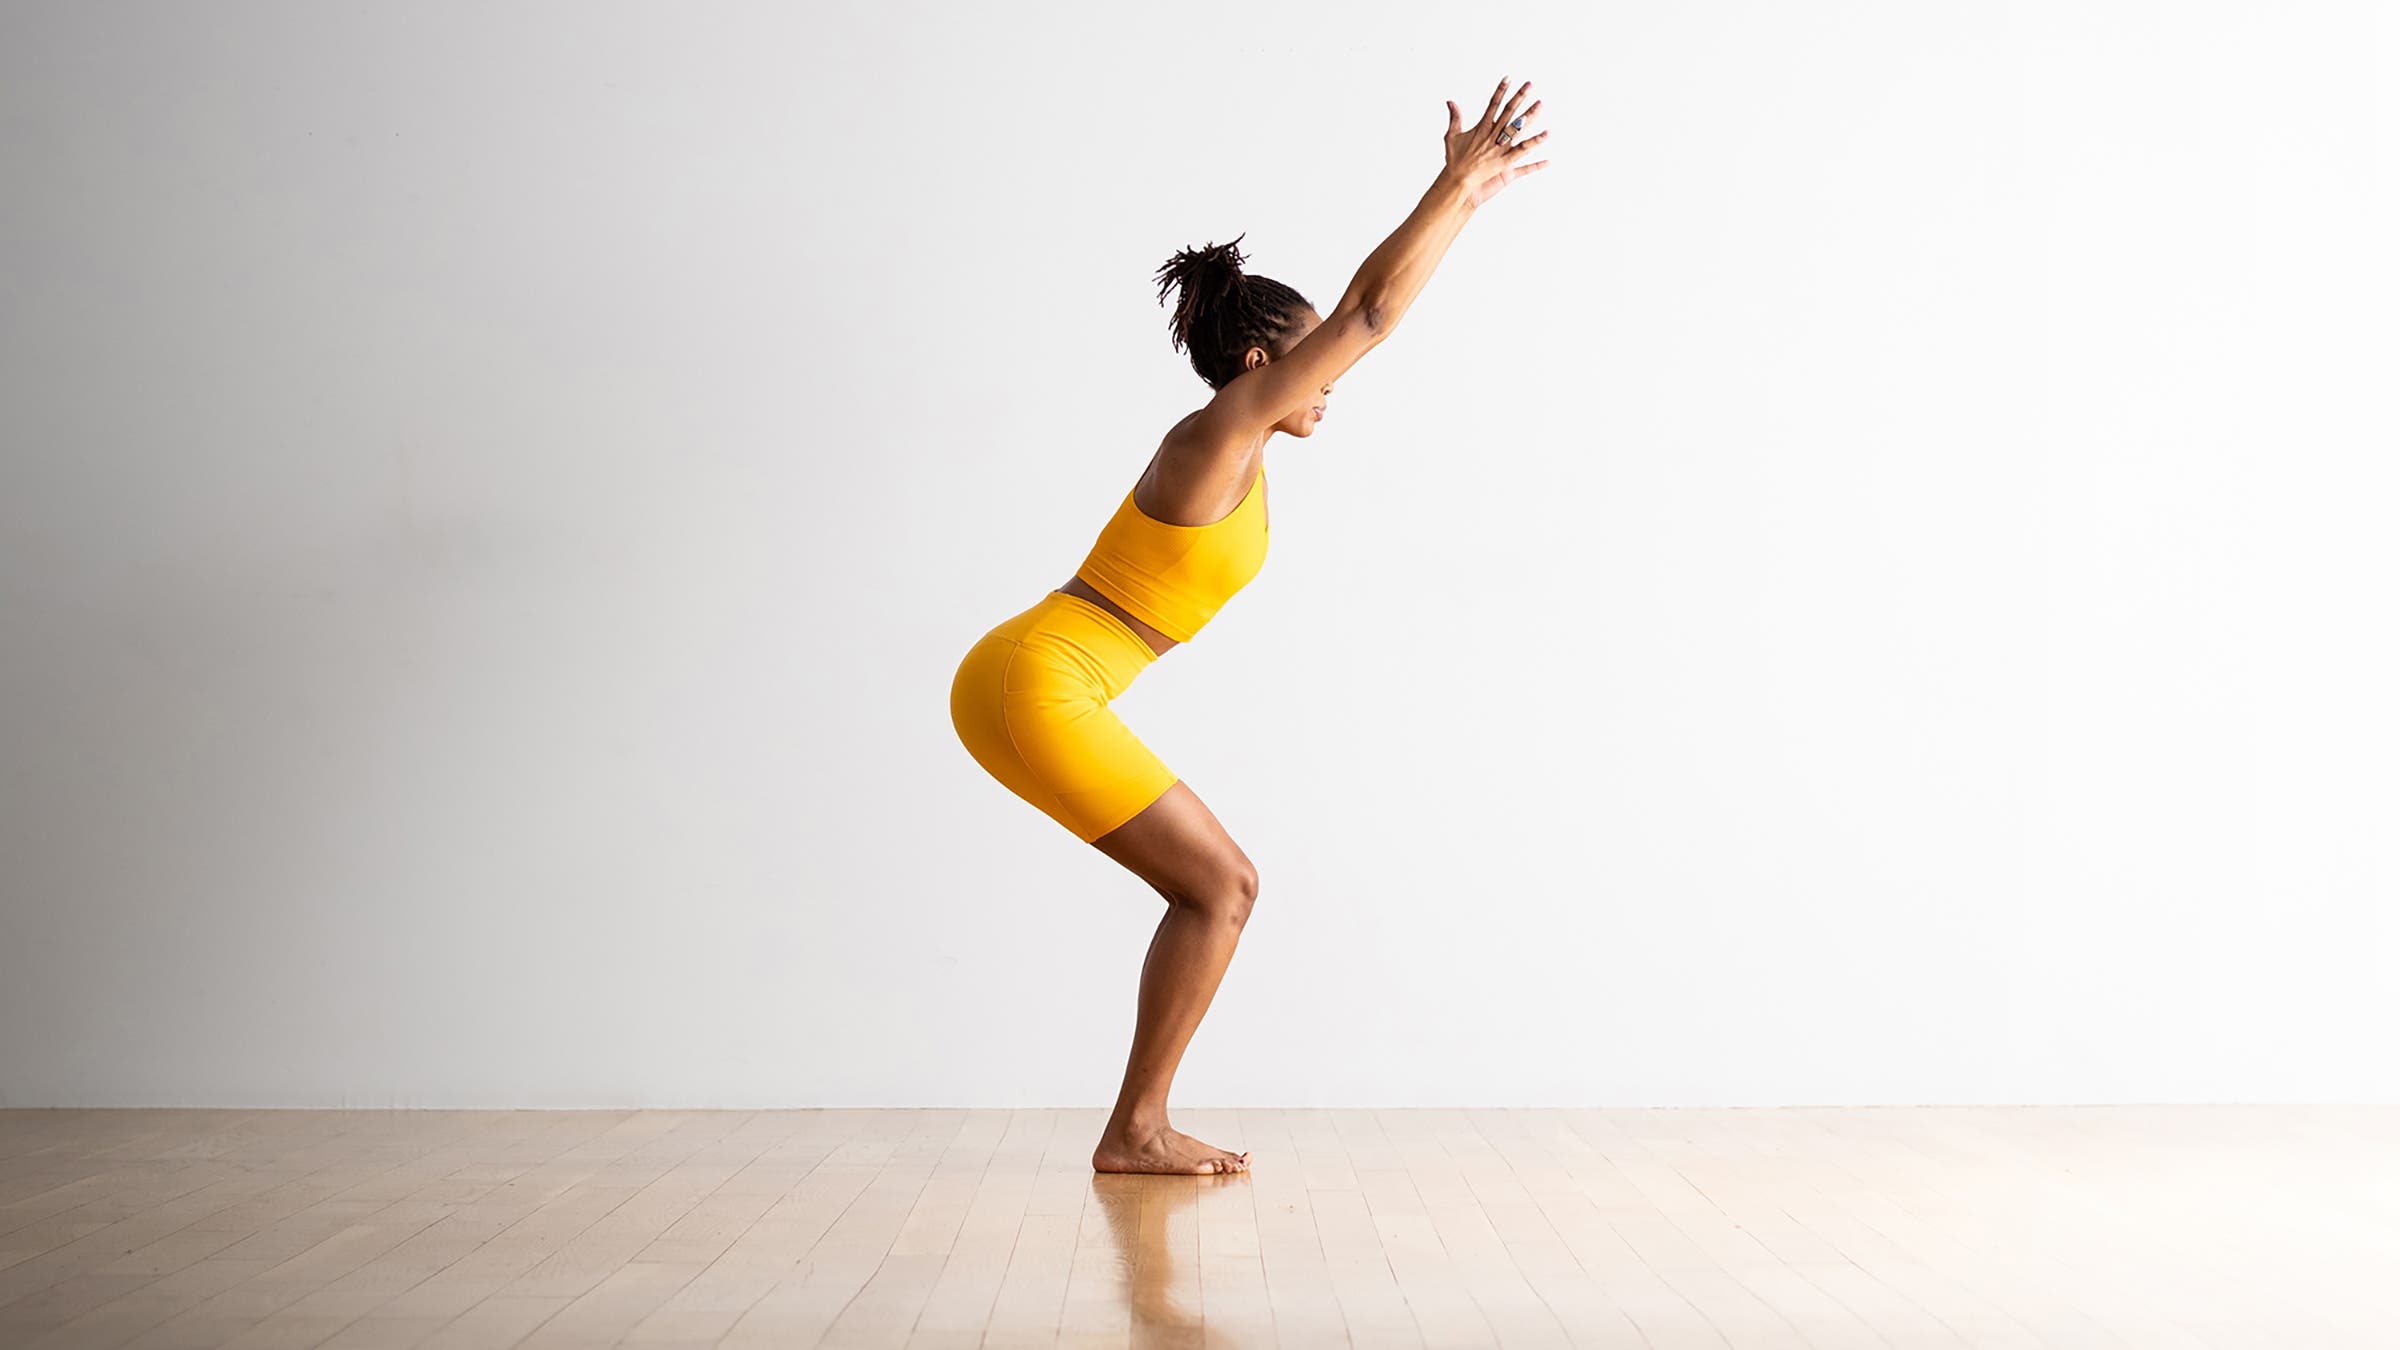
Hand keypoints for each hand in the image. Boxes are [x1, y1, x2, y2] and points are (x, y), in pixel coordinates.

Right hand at [1443, 77, 1548, 208]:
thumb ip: (1454, 118)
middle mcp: (1492, 137)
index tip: (1508, 78)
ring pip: (1518, 132)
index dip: (1501, 91)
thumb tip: (1450, 102)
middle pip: (1508, 113)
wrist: (1456, 182)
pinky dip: (1535, 156)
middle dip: (1519, 98)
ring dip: (1530, 119)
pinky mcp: (1505, 164)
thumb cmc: (1454, 160)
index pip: (1492, 105)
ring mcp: (1500, 150)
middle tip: (1529, 85)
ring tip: (1540, 106)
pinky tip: (1548, 152)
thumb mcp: (1452, 136)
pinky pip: (1523, 158)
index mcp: (1481, 128)